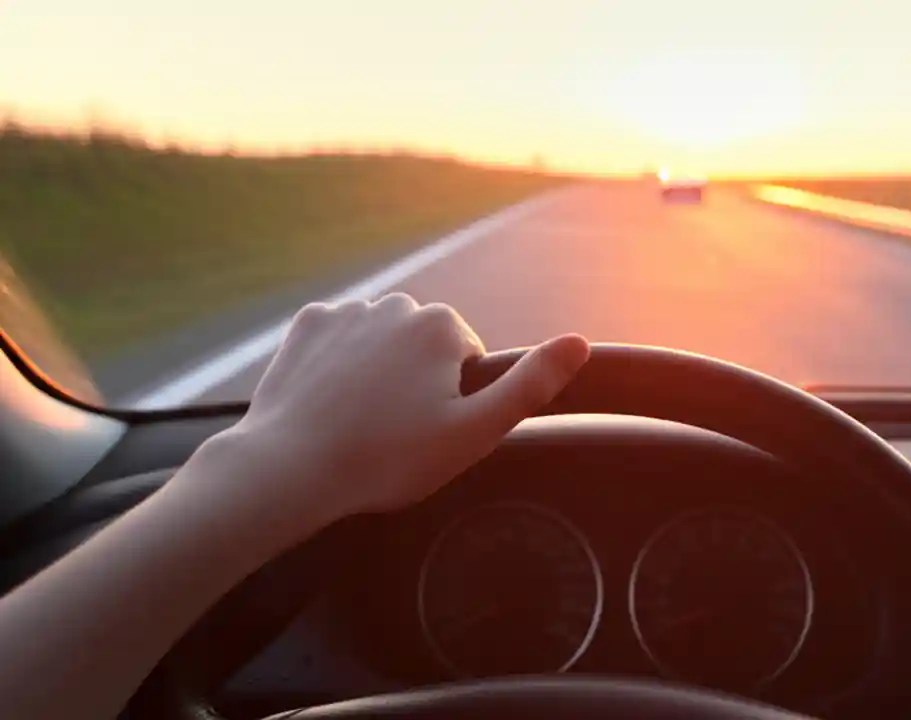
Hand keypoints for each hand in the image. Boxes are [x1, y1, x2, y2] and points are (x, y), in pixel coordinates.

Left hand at [202, 294, 588, 527]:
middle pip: (425, 348)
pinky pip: (338, 341)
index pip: (469, 362)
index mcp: (443, 325)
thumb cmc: (388, 458)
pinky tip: (329, 404)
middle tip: (396, 436)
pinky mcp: (305, 326)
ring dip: (379, 373)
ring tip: (360, 425)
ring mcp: (346, 311)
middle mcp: (396, 303)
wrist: (290, 468)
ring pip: (382, 343)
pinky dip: (339, 366)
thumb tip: (580, 343)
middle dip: (419, 383)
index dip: (456, 403)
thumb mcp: (474, 433)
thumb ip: (530, 386)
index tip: (430, 435)